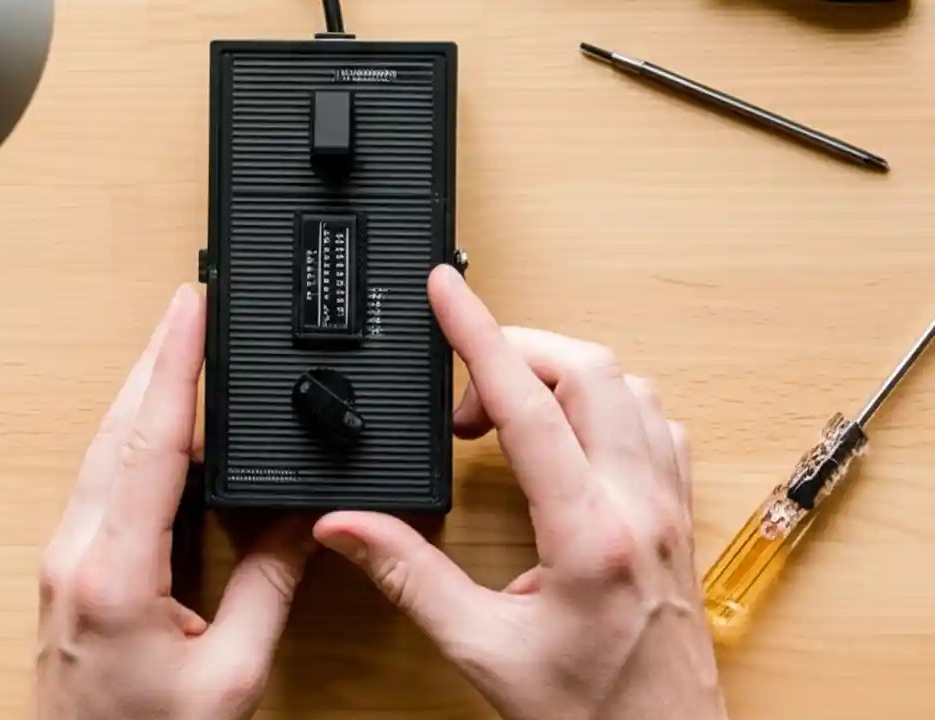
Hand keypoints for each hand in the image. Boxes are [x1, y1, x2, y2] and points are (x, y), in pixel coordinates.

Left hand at [37, 286, 314, 719]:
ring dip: (142, 394)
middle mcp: (76, 554)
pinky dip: (134, 437)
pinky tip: (159, 426)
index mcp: (116, 573)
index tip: (190, 309)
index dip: (175, 366)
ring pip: (104, 450)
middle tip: (188, 306)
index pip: (152, 443)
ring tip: (181, 350)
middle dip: (155, 359)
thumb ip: (269, 588)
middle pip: (118, 430)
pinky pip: (100, 480)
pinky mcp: (66, 568)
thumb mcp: (230, 675)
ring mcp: (63, 559)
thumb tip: (300, 518)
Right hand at [314, 267, 725, 719]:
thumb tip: (346, 527)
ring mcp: (668, 505)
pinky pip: (654, 422)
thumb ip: (408, 577)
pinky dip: (605, 405)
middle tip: (461, 399)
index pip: (528, 402)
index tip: (445, 292)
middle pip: (588, 370)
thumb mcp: (482, 648)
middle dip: (516, 352)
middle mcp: (639, 504)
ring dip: (562, 376)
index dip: (476, 335)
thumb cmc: (591, 713)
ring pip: (628, 386)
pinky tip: (569, 438)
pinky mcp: (678, 515)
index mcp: (588, 531)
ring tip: (506, 416)